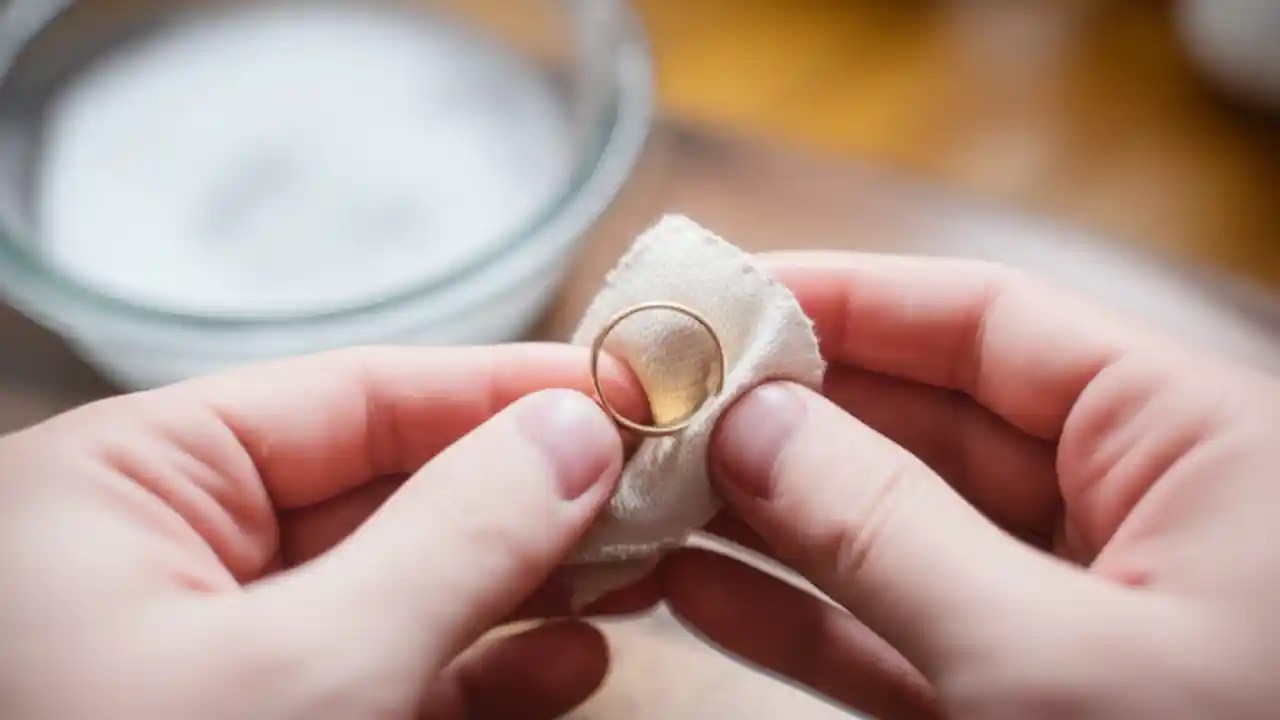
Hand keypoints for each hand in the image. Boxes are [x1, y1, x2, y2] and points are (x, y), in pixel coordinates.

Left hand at [0, 345, 654, 718]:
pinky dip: (485, 672)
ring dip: (525, 582)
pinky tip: (572, 663)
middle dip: (528, 491)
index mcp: (126, 487)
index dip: (503, 389)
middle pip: (387, 485)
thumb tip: (574, 431)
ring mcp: (215, 659)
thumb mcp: (315, 671)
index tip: (630, 389)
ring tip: (638, 565)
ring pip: (400, 585)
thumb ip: (457, 536)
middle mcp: (164, 557)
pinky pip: (388, 676)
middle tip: (656, 484)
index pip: (353, 396)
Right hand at [663, 254, 1279, 718]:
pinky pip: (898, 632)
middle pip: (927, 420)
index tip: (716, 298)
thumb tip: (750, 423)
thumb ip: (886, 531)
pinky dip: (802, 615)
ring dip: (771, 516)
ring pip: (899, 530)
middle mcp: (1133, 510)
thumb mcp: (1047, 663)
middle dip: (786, 413)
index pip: (986, 321)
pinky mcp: (1028, 701)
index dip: (843, 298)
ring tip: (650, 488)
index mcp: (1189, 441)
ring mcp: (1074, 612)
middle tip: (656, 403)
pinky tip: (699, 587)